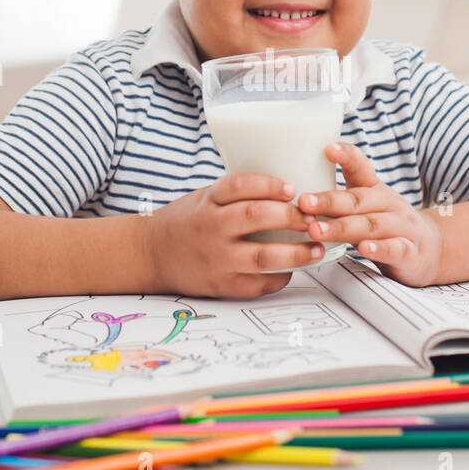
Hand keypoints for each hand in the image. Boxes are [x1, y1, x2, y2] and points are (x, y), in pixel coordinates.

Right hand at [145, 173, 329, 297]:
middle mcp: (211, 228)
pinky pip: (258, 283)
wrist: (151, 254)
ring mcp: (216, 259)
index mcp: (208, 201)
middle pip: (255, 217)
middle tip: (312, 217)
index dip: (269, 185)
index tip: (292, 188)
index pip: (239, 186)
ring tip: (317, 248)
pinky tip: (292, 269)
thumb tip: (289, 189)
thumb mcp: (205, 197)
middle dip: (291, 216)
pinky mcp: (221, 285)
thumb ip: (237, 194)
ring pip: (263, 256)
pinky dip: (280, 276)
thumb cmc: (187, 222)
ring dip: (296, 253)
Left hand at [296, 142, 443, 286]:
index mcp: (374, 189)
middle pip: (357, 201)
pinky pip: (395, 248)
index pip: (361, 168)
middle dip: (328, 201)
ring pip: (371, 225)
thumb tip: (293, 190)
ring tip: (317, 230)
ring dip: (342, 227)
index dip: (346, 156)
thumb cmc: (387, 225)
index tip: (327, 148)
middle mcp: (388, 204)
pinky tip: (364, 249)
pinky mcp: (410, 252)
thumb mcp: (365, 206)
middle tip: (303, 202)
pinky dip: (380, 248)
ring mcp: (401, 227)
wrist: (431, 249)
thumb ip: (338, 198)